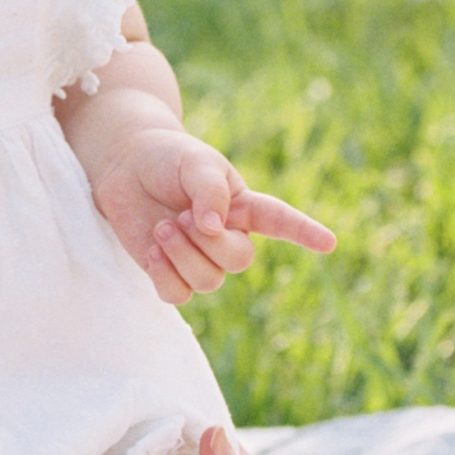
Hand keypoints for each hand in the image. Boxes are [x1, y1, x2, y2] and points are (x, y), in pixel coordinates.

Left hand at [90, 125, 333, 304]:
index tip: (329, 243)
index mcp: (243, 206)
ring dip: (181, 255)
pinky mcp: (170, 273)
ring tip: (162, 228)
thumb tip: (216, 230)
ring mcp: (200, 258)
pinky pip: (177, 295)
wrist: (125, 167)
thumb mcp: (194, 161)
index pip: (280, 222)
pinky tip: (152, 250)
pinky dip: (163, 275)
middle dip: (207, 241)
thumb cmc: (168, 159)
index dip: (304, 232)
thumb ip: (210, 191)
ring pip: (208, 281)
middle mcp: (227, 237)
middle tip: (180, 215)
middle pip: (239, 260)